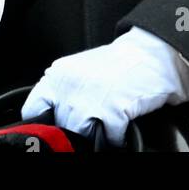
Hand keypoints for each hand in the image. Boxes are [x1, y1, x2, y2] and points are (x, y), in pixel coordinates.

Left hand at [20, 27, 188, 145]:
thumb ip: (63, 94)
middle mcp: (70, 86)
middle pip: (61, 127)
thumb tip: (53, 122)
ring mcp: (91, 99)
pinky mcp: (114, 109)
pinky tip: (123, 127)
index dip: (47, 124)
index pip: (34, 111)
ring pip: (82, 136)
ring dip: (96, 136)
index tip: (56, 129)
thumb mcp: (80, 72)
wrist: (154, 50)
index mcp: (59, 75)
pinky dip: (117, 138)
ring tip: (106, 130)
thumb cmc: (121, 62)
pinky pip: (109, 139)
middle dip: (76, 130)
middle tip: (92, 124)